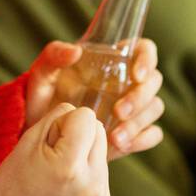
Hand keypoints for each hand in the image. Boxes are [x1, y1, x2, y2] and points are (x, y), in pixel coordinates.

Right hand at [0, 102, 109, 195]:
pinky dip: (85, 165)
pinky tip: (66, 179)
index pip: (86, 116)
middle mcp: (91, 183)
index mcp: (69, 166)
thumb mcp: (31, 137)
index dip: (63, 121)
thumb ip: (60, 116)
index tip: (46, 141)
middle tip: (51, 154)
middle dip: (77, 132)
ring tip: (59, 168)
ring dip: (83, 148)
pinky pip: (101, 164)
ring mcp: (99, 194)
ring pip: (102, 145)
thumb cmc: (13, 176)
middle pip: (98, 129)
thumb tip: (87, 114)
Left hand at [25, 39, 165, 158]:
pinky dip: (142, 139)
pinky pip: (152, 133)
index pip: (143, 50)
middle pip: (153, 81)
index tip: (136, 74)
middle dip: (140, 97)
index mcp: (112, 60)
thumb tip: (76, 51)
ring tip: (115, 137)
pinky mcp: (132, 132)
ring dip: (139, 121)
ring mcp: (132, 108)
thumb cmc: (43, 98)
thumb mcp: (41, 75)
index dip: (146, 58)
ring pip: (154, 108)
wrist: (42, 137)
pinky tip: (121, 145)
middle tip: (119, 111)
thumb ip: (53, 56)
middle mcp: (127, 82)